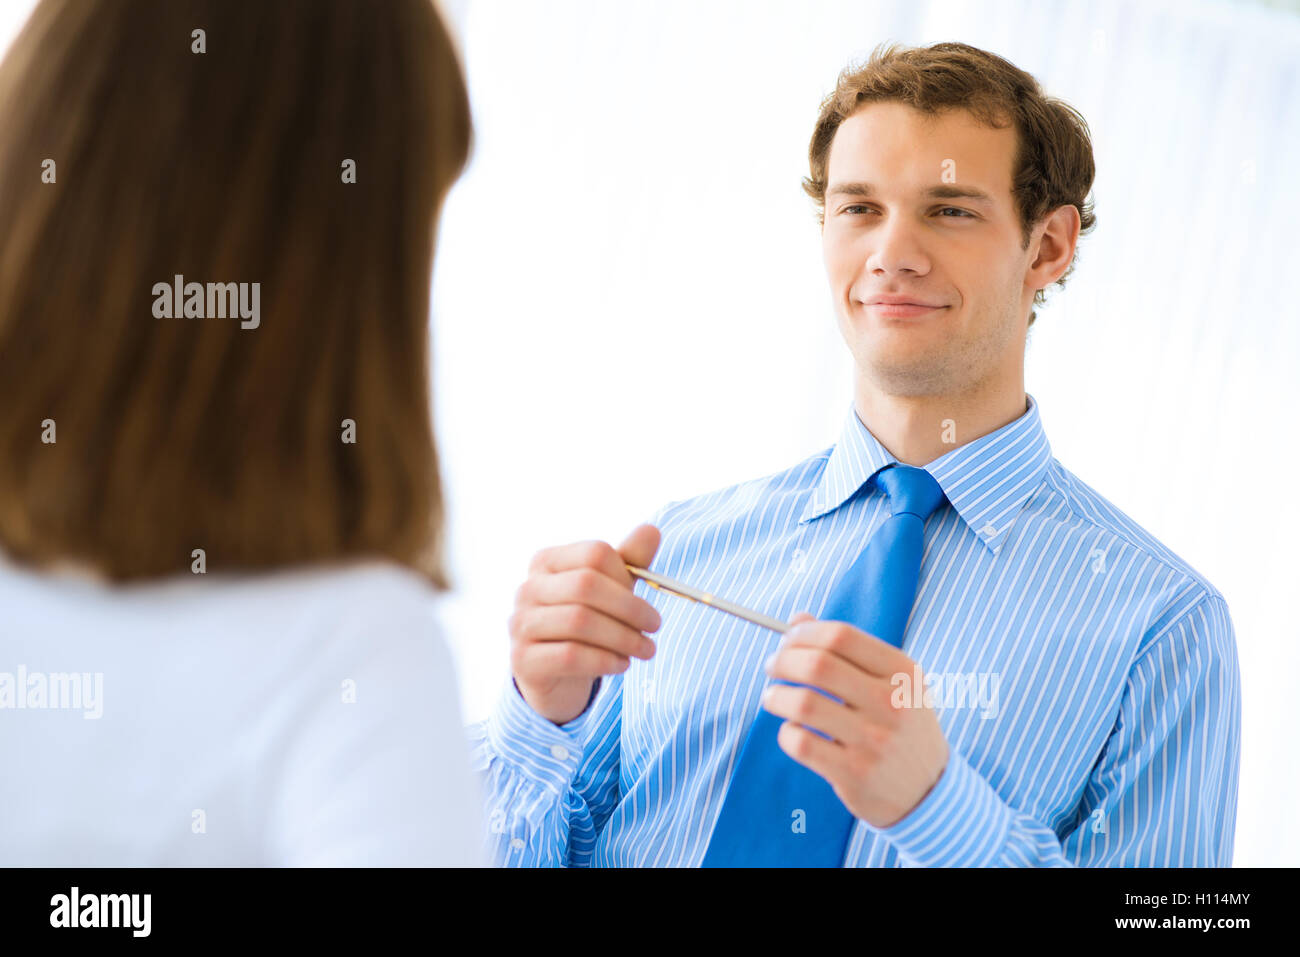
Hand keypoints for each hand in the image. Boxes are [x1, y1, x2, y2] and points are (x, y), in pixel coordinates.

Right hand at [509, 524, 662, 724]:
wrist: (554, 674)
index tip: (644, 596)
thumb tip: (652, 530)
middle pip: (586, 585)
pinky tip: (622, 664)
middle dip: (630, 608)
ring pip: (579, 622)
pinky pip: (570, 655)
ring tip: (646, 649)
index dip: (627, 575)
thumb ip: (630, 561)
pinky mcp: (523, 660)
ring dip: (623, 638)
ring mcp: (521, 623)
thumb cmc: (586, 622)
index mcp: (547, 561)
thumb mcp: (610, 590)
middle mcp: (528, 588)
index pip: (594, 554)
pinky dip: (605, 660)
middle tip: (655, 626)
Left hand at [761, 611, 949, 827]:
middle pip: (818, 665)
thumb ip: (846, 649)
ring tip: (773, 698)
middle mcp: (892, 703)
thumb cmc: (900, 725)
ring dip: (776, 697)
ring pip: (804, 704)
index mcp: (902, 672)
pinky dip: (787, 733)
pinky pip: (801, 743)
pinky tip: (793, 731)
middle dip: (783, 661)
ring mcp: (874, 740)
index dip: (803, 634)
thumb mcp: (890, 682)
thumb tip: (797, 619)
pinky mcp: (855, 773)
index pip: (841, 636)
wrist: (929, 790)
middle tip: (772, 667)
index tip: (786, 641)